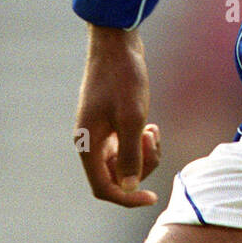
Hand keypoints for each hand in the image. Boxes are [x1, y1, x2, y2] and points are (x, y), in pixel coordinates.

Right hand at [74, 26, 159, 206]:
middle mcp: (91, 142)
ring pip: (125, 161)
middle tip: (152, 139)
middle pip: (117, 176)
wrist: (117, 44)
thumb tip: (128, 188)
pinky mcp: (111, 122)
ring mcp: (101, 132)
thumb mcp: (132, 117)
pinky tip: (152, 126)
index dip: (126, 198)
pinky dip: (142, 141)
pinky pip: (128, 145)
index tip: (152, 197)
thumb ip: (130, 154)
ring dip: (144, 153)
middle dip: (141, 166)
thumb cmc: (122, 77)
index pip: (103, 188)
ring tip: (153, 129)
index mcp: (88, 145)